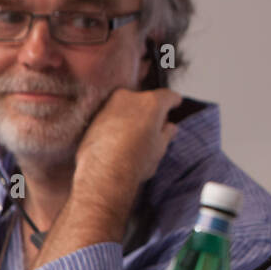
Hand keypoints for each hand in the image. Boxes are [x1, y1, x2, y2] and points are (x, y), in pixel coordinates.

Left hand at [70, 88, 180, 223]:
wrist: (103, 173)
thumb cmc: (134, 161)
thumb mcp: (160, 148)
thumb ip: (167, 133)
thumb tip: (169, 128)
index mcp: (151, 102)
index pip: (168, 96)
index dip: (174, 101)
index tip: (175, 103)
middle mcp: (129, 97)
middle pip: (147, 100)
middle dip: (152, 111)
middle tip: (156, 128)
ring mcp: (110, 105)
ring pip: (128, 107)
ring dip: (135, 117)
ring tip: (137, 138)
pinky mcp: (95, 116)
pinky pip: (113, 116)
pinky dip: (119, 123)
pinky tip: (122, 140)